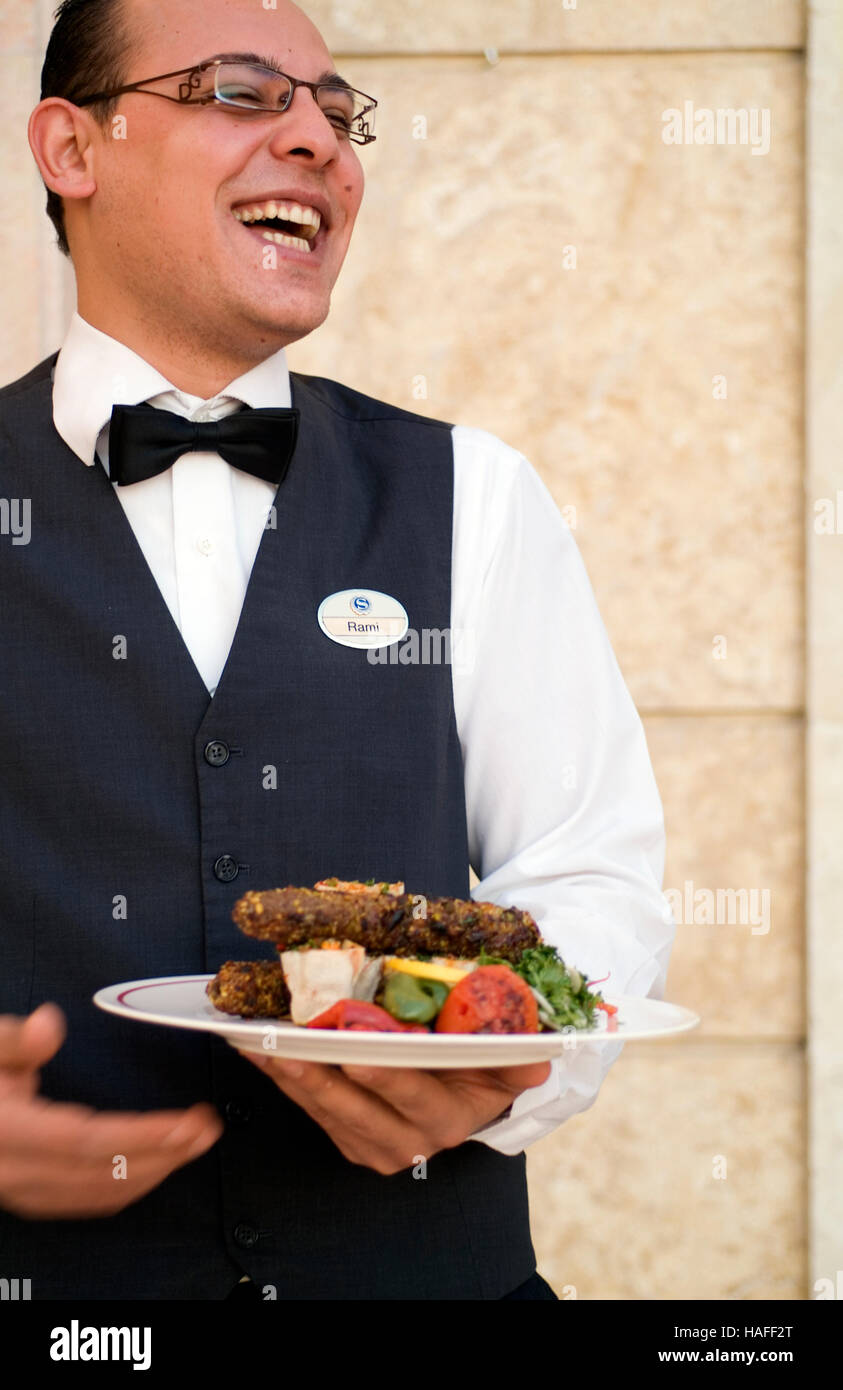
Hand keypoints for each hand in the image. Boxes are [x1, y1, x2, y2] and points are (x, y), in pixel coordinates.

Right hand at [0, 1003, 222, 1218]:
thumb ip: (14, 1040)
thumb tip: (48, 1024)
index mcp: (4, 1133)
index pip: (85, 1142)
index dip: (142, 1135)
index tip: (188, 1121)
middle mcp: (11, 1172)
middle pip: (101, 1173)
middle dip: (163, 1153)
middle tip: (208, 1127)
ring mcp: (20, 1191)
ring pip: (98, 1193)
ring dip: (154, 1170)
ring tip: (194, 1140)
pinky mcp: (29, 1196)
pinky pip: (86, 1200)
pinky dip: (128, 1184)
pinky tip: (157, 1164)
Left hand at [239, 1050, 550, 1173]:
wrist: (467, 1100)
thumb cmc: (483, 1069)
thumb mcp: (509, 1065)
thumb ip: (519, 1060)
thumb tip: (537, 1060)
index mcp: (449, 1120)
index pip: (416, 1097)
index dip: (386, 1078)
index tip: (357, 1056)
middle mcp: (411, 1143)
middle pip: (357, 1111)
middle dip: (319, 1079)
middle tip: (288, 1048)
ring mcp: (376, 1146)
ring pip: (327, 1112)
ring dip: (292, 1078)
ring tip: (264, 1045)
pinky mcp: (349, 1141)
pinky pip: (312, 1110)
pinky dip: (287, 1081)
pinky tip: (263, 1053)